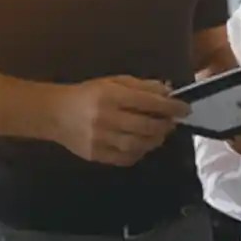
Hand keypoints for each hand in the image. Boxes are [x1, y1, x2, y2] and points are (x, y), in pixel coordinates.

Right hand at [49, 76, 190, 166]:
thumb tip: (167, 91)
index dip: (171, 106)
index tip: (185, 109)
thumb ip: (141, 86)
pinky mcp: (96, 155)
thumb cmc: (88, 94)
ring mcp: (101, 139)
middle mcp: (106, 118)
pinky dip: (140, 153)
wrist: (56, 113)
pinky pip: (125, 158)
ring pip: (138, 145)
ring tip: (159, 133)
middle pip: (146, 126)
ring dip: (155, 140)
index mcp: (111, 95)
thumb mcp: (113, 82)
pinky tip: (142, 145)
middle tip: (172, 122)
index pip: (149, 102)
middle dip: (165, 125)